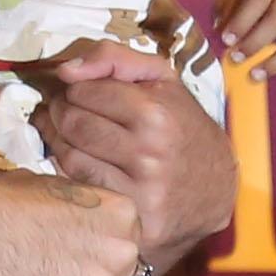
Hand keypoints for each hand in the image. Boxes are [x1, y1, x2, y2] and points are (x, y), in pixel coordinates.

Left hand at [34, 36, 230, 250]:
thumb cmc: (182, 129)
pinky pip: (79, 187)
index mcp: (156, 112)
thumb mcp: (162, 81)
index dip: (75, 90)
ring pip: (69, 156)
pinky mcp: (132, 216)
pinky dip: (70, 173)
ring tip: (70, 137)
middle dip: (60, 114)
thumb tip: (66, 69)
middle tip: (65, 114)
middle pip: (72, 123)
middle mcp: (149, 150)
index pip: (84, 91)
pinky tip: (80, 164)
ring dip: (59, 143)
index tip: (79, 94)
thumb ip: (115, 59)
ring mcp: (140, 188)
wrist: (215, 191)